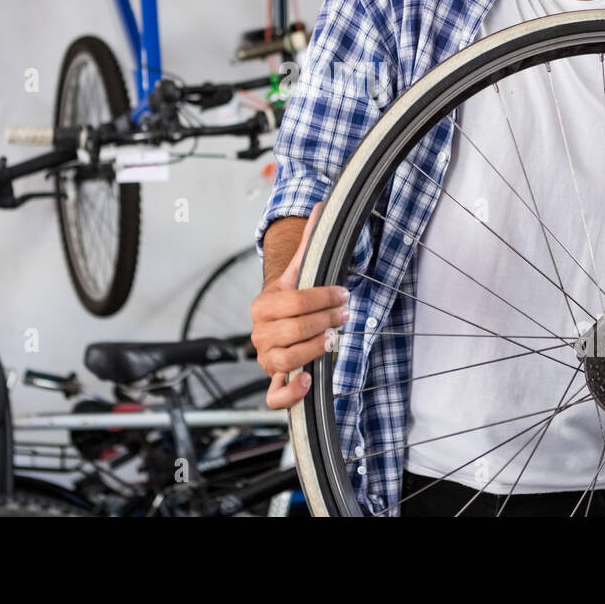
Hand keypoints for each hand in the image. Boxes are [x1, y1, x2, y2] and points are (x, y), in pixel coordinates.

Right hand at [251, 203, 350, 408]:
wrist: (278, 323)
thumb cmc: (292, 299)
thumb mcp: (299, 272)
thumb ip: (309, 244)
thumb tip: (321, 207)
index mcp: (263, 305)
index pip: (295, 301)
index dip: (324, 297)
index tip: (344, 294)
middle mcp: (259, 334)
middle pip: (293, 329)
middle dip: (325, 320)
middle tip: (345, 314)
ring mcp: (264, 359)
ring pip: (285, 360)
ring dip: (314, 350)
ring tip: (333, 340)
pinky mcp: (273, 381)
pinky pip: (274, 396)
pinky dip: (291, 392)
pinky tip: (311, 379)